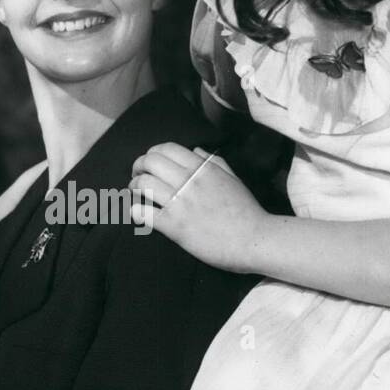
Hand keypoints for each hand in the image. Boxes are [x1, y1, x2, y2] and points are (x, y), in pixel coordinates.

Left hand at [129, 143, 266, 272]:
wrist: (255, 240)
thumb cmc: (247, 211)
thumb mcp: (233, 179)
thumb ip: (214, 162)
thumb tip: (195, 151)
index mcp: (204, 168)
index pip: (167, 148)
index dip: (151, 152)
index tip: (149, 163)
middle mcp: (190, 181)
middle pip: (150, 161)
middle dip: (138, 166)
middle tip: (137, 175)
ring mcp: (181, 203)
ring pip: (143, 183)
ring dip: (134, 186)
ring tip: (136, 193)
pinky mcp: (175, 226)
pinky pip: (143, 211)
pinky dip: (136, 210)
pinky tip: (140, 213)